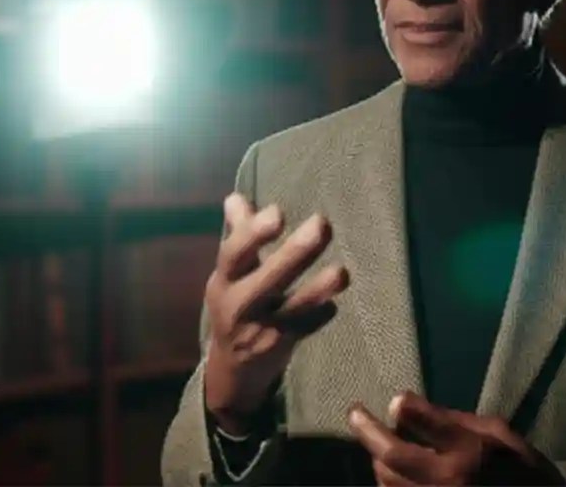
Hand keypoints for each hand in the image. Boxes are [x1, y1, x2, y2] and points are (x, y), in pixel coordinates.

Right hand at [203, 194, 348, 433]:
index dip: (253, 234)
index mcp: (224, 281)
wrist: (232, 368)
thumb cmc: (236, 304)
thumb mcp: (230, 274)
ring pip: (293, 307)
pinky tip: (334, 304)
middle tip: (322, 224)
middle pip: (266, 279)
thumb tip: (235, 197)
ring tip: (341, 271)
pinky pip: (306, 329)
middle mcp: (239, 305)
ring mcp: (261, 329)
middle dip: (294, 253)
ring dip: (318, 289)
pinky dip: (321, 315)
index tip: (278, 211)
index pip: (233, 254)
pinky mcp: (282, 347)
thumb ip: (238, 234)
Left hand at [348, 392, 564, 485]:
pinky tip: (390, 471)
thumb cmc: (520, 468)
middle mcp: (447, 481)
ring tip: (377, 443)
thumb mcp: (497, 432)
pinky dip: (389, 484)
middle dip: (369, 432)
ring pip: (387, 482)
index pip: (426, 423)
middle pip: (391, 457)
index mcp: (469, 452)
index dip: (404, 408)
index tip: (393, 401)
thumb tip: (407, 408)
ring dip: (378, 459)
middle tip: (356, 413)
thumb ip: (452, 420)